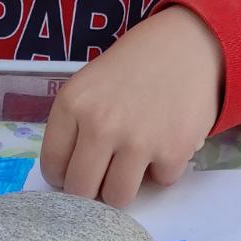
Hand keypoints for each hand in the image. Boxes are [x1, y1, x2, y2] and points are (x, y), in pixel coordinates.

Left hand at [38, 6, 223, 206]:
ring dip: (126, 186)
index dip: (65, 175)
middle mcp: (99, 125)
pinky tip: (166, 141)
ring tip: (136, 164)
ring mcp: (136, 141)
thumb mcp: (91, 84)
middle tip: (106, 176)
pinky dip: (164, 168)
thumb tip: (74, 175)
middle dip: (92, 189)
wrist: (188, 43)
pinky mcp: (172, 151)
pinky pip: (160, 182)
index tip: (79, 171)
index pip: (52, 166)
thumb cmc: (136, 64)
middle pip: (81, 189)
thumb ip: (77, 124)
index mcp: (72, 104)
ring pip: (118, 197)